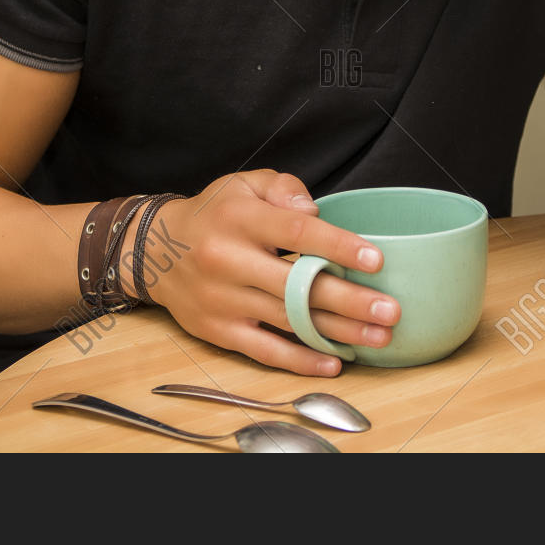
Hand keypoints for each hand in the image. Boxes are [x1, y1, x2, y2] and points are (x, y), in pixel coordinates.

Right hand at [121, 170, 399, 375]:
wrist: (154, 250)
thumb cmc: (213, 214)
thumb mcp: (244, 184)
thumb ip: (283, 188)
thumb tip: (314, 210)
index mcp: (239, 219)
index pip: (295, 233)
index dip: (338, 246)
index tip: (375, 259)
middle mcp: (228, 261)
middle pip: (297, 285)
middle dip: (349, 300)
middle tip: (391, 310)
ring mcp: (222, 300)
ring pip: (288, 321)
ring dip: (338, 333)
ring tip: (378, 336)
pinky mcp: (218, 330)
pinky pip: (265, 351)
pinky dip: (301, 360)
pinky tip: (334, 360)